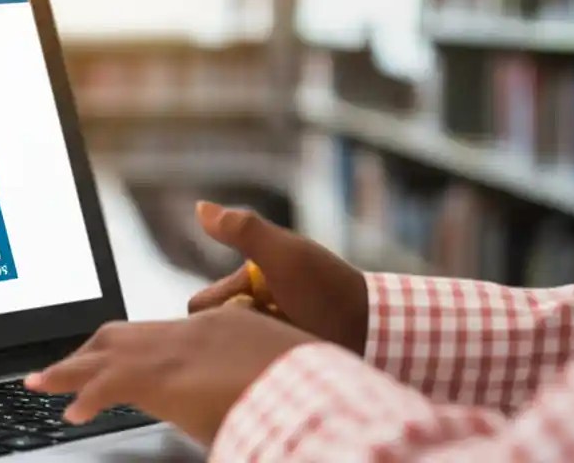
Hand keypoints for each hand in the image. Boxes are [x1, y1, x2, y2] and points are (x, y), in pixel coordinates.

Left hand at [25, 307, 316, 444]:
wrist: (316, 381)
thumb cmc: (311, 383)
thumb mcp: (284, 368)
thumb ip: (259, 373)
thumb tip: (246, 393)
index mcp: (220, 325)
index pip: (162, 334)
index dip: (132, 348)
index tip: (115, 360)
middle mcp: (190, 330)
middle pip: (123, 334)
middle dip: (90, 350)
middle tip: (61, 368)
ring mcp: (173, 351)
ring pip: (104, 352)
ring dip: (70, 368)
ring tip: (40, 382)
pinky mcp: (162, 377)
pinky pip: (109, 385)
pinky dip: (86, 396)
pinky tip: (71, 412)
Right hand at [188, 201, 368, 354]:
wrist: (373, 331)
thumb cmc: (326, 288)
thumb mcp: (285, 255)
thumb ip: (244, 230)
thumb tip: (200, 206)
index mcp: (248, 280)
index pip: (203, 304)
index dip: (227, 308)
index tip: (260, 304)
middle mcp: (252, 306)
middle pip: (213, 329)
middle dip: (241, 330)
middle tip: (278, 324)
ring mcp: (266, 333)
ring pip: (230, 349)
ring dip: (254, 347)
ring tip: (287, 342)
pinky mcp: (277, 356)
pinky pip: (248, 366)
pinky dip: (265, 361)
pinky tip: (290, 355)